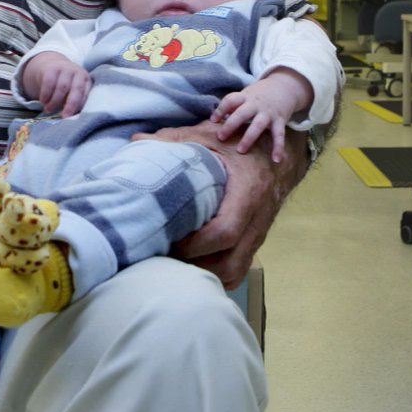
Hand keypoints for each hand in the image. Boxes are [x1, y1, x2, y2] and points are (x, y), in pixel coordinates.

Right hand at [22, 52, 89, 115]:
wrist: (52, 66)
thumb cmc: (65, 85)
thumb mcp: (73, 91)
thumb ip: (75, 102)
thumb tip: (73, 118)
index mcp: (85, 80)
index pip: (85, 93)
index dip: (79, 106)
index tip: (73, 118)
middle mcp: (77, 72)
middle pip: (76, 89)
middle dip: (70, 105)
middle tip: (64, 117)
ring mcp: (65, 68)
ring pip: (62, 87)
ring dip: (54, 101)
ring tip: (48, 110)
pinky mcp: (51, 68)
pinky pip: (49, 82)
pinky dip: (45, 94)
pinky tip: (43, 101)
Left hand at [134, 120, 307, 287]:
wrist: (274, 153)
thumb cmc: (239, 144)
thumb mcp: (209, 135)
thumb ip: (174, 139)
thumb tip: (137, 141)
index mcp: (247, 192)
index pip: (226, 231)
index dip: (196, 243)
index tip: (172, 239)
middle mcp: (257, 219)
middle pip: (230, 262)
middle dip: (196, 266)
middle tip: (168, 255)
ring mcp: (258, 234)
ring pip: (235, 272)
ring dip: (205, 274)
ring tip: (177, 262)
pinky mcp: (254, 242)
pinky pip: (239, 271)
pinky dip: (217, 275)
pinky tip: (195, 264)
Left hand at [210, 69, 309, 162]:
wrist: (284, 86)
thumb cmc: (259, 95)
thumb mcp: (245, 95)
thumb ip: (233, 105)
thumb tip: (213, 119)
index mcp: (246, 97)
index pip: (231, 100)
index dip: (221, 109)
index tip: (212, 120)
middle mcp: (256, 104)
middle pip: (242, 114)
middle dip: (230, 125)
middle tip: (220, 137)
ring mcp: (268, 113)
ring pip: (258, 125)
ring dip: (248, 138)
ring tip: (240, 150)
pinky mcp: (280, 121)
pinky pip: (279, 135)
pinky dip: (278, 147)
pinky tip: (276, 159)